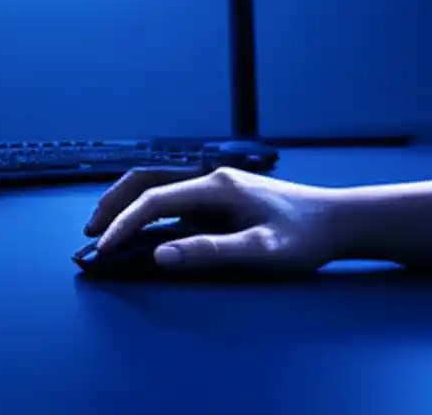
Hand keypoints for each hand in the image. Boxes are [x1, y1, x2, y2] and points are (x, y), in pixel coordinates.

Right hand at [83, 166, 338, 272]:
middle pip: (145, 180)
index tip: (104, 248)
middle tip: (92, 233)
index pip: (154, 200)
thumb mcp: (262, 251)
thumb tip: (161, 254)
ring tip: (106, 226)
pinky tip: (142, 224)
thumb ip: (210, 252)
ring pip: (155, 182)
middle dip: (112, 205)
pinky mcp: (220, 194)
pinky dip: (145, 205)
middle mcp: (210, 177)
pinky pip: (171, 193)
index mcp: (216, 186)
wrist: (340, 220)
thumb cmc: (307, 237)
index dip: (124, 224)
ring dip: (126, 202)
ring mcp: (214, 183)